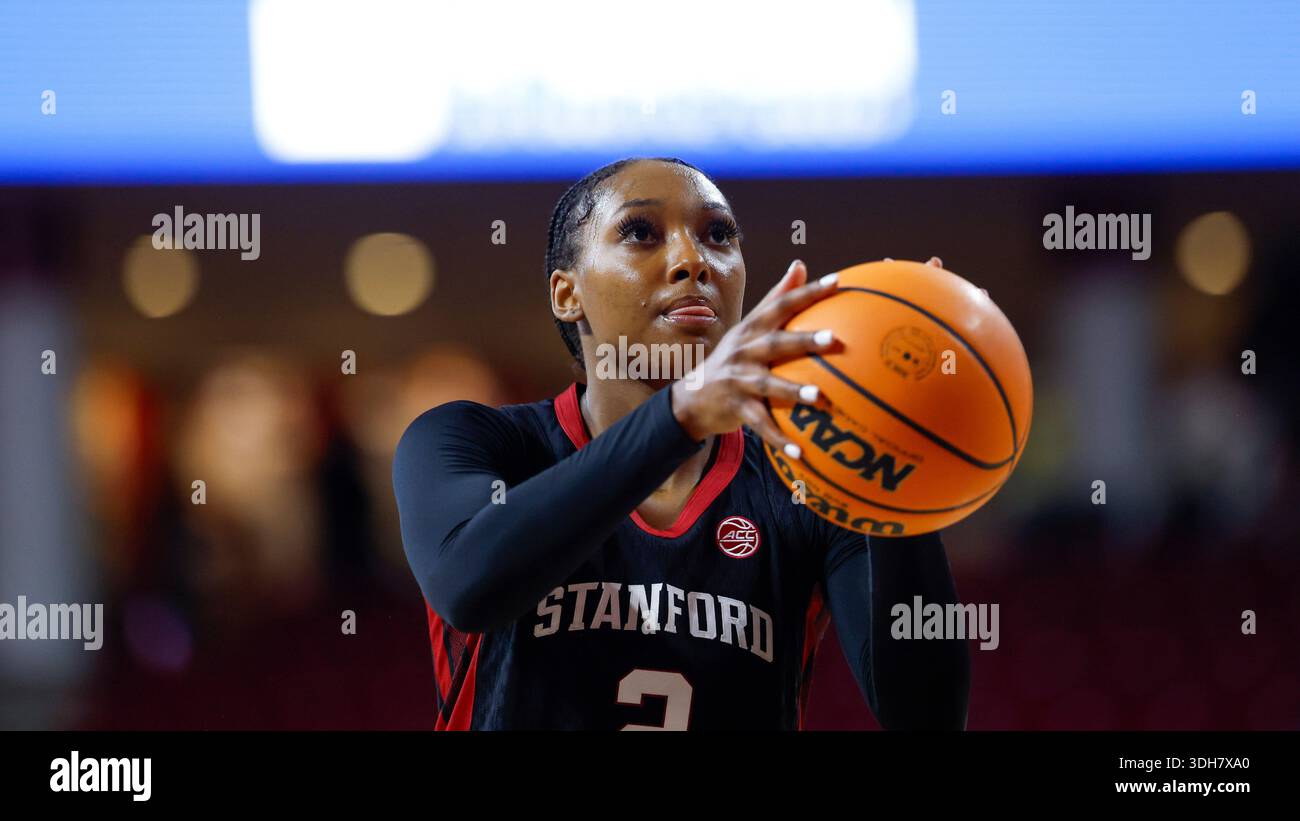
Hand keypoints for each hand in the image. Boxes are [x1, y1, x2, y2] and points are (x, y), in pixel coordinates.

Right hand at [670, 256, 948, 455]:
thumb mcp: (750, 328)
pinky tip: (803, 454)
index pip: (782, 305)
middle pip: (776, 343)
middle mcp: (745, 350)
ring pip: (769, 385)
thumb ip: (776, 298)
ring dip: (794, 392)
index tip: (838, 282)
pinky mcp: (736, 408)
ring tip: (821, 398)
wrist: (692, 397)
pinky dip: (781, 440)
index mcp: (753, 329)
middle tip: (833, 339)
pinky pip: (761, 425)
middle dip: (804, 340)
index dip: (808, 293)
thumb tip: (801, 264)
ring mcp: (738, 380)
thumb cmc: (733, 358)